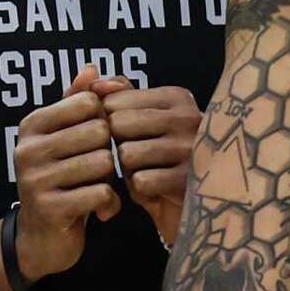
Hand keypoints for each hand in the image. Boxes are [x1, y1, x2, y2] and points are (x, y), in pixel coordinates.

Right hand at [12, 65, 122, 280]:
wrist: (41, 238)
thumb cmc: (61, 180)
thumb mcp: (66, 138)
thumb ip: (78, 102)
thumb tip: (92, 68)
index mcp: (32, 125)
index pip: (88, 102)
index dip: (104, 121)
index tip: (96, 143)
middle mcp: (28, 148)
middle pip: (99, 132)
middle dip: (109, 152)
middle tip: (99, 171)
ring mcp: (36, 179)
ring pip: (103, 162)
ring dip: (111, 179)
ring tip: (98, 188)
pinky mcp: (50, 208)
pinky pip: (102, 193)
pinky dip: (110, 204)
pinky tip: (101, 211)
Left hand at [93, 79, 200, 246]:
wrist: (194, 206)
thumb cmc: (159, 161)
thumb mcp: (140, 126)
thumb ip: (117, 97)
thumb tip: (95, 84)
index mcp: (176, 97)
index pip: (114, 102)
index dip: (109, 126)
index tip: (129, 139)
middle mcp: (188, 117)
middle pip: (117, 126)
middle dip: (117, 147)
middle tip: (136, 160)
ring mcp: (192, 148)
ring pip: (127, 154)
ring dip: (128, 171)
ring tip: (147, 173)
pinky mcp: (189, 180)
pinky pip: (140, 181)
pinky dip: (140, 191)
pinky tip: (156, 191)